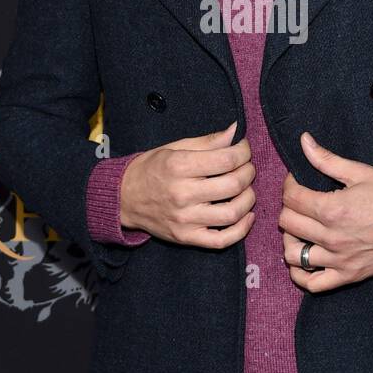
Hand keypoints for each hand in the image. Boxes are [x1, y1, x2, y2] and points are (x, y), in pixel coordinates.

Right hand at [120, 121, 255, 248]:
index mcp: (179, 166)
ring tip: (246, 189)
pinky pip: (221, 241)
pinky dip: (241, 230)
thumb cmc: (151, 169)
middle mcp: (182, 194)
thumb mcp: (175, 148)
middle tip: (247, 167)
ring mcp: (185, 219)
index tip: (243, 149)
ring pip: (232, 213)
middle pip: (234, 184)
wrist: (123, 199)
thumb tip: (235, 131)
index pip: (226, 159)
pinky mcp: (186, 238)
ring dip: (248, 198)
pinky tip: (247, 216)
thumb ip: (207, 141)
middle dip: (249, 172)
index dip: (243, 152)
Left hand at [279, 131, 372, 291]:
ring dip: (290, 240)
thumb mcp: (361, 172)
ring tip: (300, 229)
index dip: (289, 184)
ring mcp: (339, 260)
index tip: (297, 180)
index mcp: (333, 209)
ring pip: (293, 254)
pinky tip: (304, 259)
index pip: (291, 197)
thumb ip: (327, 159)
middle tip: (300, 202)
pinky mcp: (348, 276)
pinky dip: (301, 274)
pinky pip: (312, 284)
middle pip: (288, 223)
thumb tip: (303, 140)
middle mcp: (332, 237)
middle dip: (289, 207)